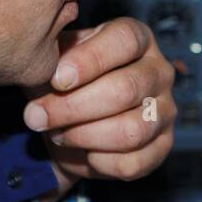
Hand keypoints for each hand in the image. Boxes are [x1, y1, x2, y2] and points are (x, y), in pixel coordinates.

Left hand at [22, 18, 176, 201]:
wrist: (67, 125)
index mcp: (138, 39)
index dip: (89, 60)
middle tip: (36, 116)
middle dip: (73, 107)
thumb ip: (51, 56)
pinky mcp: (162, 147)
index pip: (125, 40)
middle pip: (126, 89)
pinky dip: (99, 162)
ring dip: (84, 136)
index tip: (57, 79)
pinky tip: (82, 152)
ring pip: (131, 130)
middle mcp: (159, 71)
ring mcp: (165, 111)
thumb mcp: (54, 60)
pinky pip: (133, 162)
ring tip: (57, 134)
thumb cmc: (63, 83)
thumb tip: (43, 63)